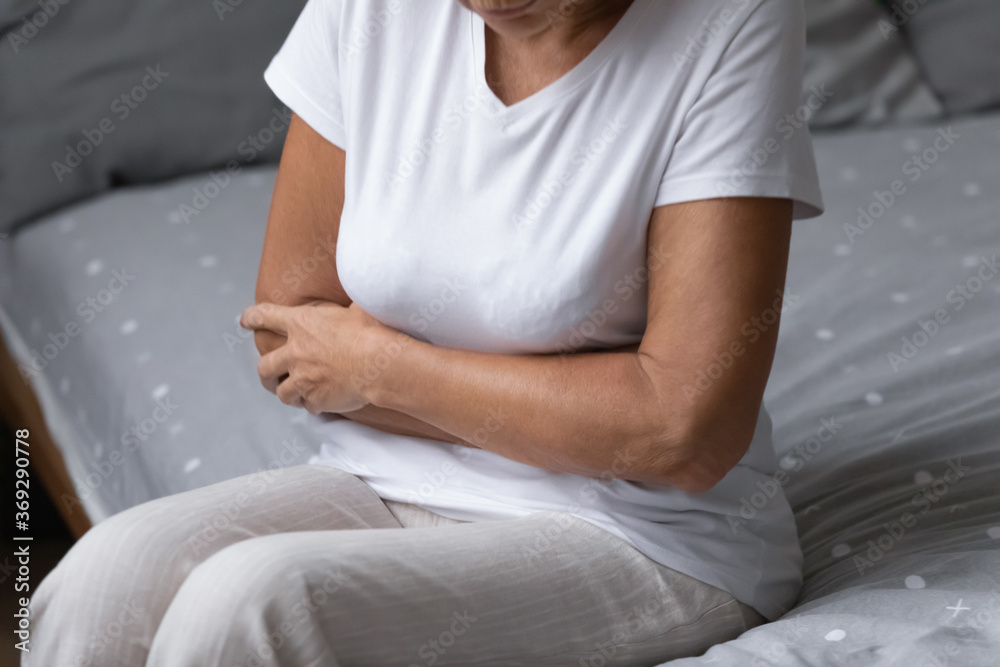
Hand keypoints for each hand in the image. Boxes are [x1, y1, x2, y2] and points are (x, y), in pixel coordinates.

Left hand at [239, 300, 389, 414]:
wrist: (380, 364)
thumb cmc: (373, 332)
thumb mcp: (357, 307)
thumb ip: (348, 305)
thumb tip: (359, 297)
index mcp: (302, 323)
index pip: (265, 316)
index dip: (252, 318)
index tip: (244, 321)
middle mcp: (296, 352)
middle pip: (265, 366)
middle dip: (266, 372)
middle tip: (269, 374)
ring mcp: (303, 379)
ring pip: (281, 392)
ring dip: (286, 393)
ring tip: (293, 395)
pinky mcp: (315, 399)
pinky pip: (308, 406)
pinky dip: (312, 405)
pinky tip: (320, 404)